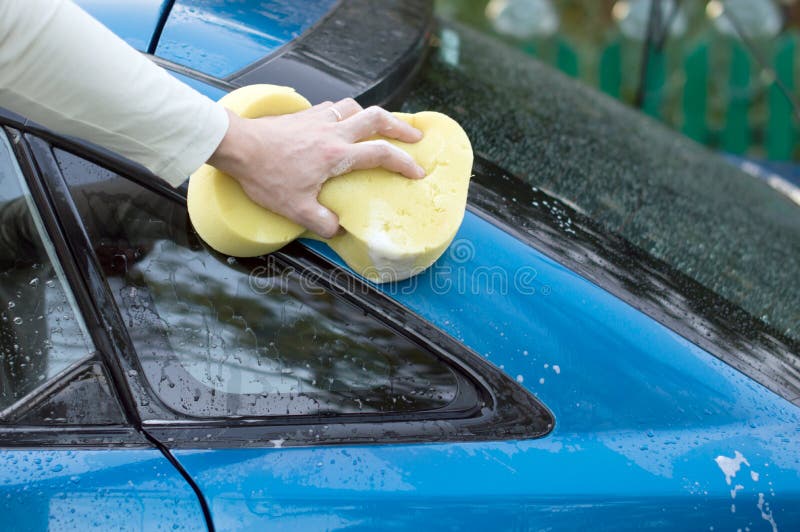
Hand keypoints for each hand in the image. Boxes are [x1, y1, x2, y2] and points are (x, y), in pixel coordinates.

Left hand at [206, 98, 424, 237]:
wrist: (237, 146)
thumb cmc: (265, 175)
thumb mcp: (294, 209)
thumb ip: (321, 222)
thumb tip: (337, 229)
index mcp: (336, 155)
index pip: (381, 154)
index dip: (404, 162)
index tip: (418, 171)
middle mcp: (332, 131)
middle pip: (376, 118)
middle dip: (400, 126)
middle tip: (414, 135)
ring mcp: (317, 119)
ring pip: (354, 107)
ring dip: (372, 115)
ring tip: (379, 127)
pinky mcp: (303, 115)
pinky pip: (333, 107)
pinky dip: (346, 112)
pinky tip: (341, 123)